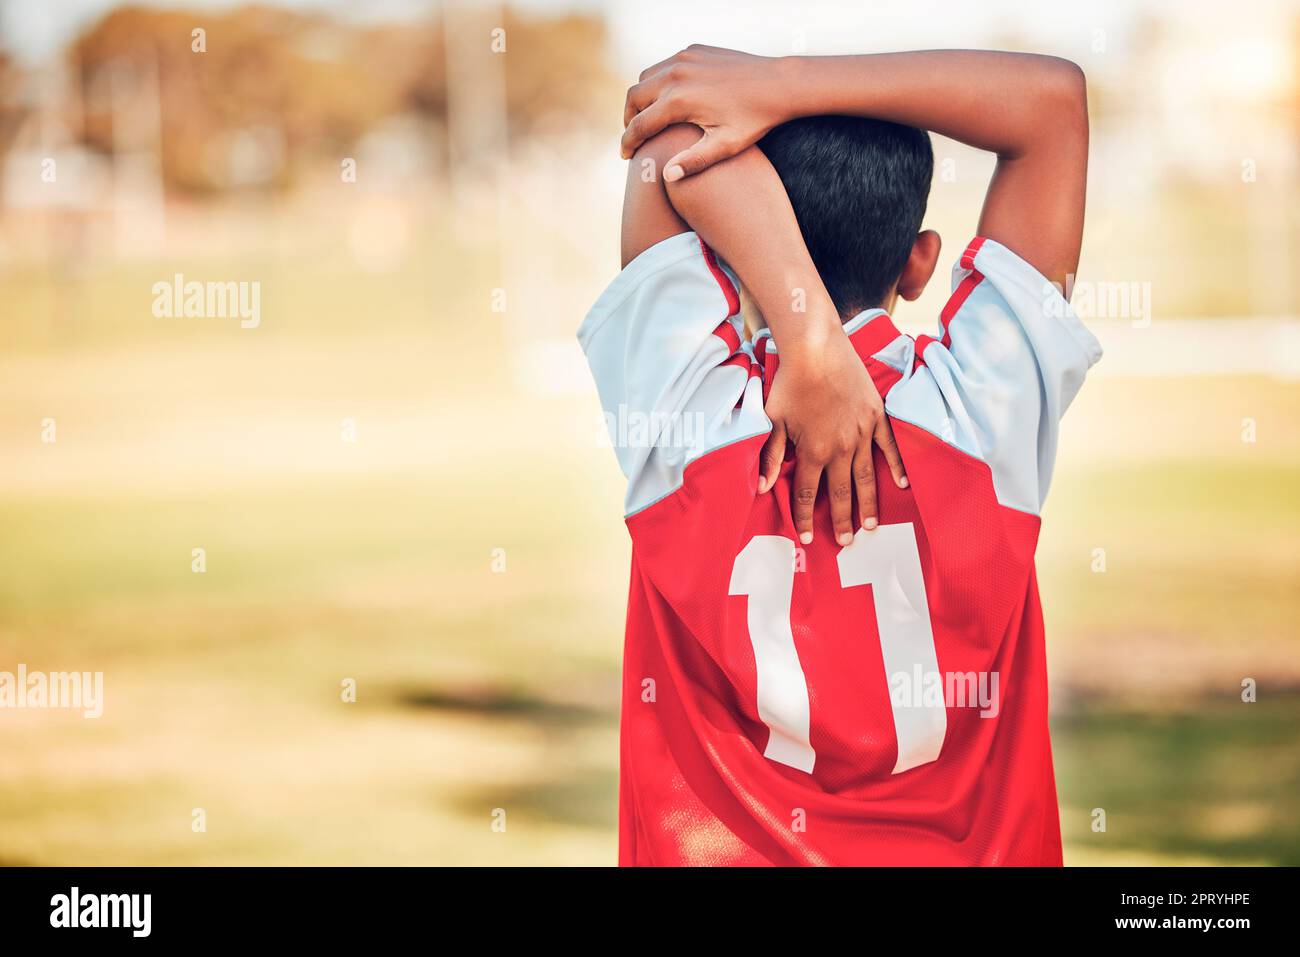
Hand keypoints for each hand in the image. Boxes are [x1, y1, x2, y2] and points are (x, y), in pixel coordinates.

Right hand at [621, 46, 791, 180]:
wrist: (779, 83)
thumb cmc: (754, 119)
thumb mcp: (726, 145)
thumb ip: (695, 161)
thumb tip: (667, 176)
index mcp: (679, 101)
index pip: (639, 125)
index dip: (629, 143)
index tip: (625, 157)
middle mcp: (676, 74)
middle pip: (634, 97)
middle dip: (628, 119)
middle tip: (634, 137)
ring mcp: (684, 58)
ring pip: (645, 77)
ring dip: (640, 98)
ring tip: (646, 118)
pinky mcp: (694, 51)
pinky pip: (664, 65)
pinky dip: (657, 82)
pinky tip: (666, 99)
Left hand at [761, 335, 907, 545]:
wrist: (816, 348)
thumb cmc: (789, 382)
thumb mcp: (772, 420)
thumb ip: (769, 456)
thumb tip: (762, 488)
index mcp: (812, 451)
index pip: (807, 493)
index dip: (805, 518)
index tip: (806, 538)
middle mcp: (840, 447)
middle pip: (841, 492)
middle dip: (842, 521)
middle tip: (846, 542)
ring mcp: (861, 433)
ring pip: (866, 476)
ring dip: (868, 504)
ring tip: (871, 526)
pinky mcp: (876, 416)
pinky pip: (889, 447)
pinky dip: (895, 466)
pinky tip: (900, 485)